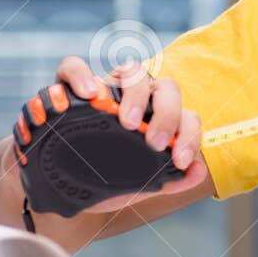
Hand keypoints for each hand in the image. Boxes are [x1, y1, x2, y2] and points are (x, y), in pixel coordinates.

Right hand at [48, 55, 208, 212]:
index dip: (189, 135)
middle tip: (154, 143)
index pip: (185, 116)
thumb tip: (198, 171)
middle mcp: (136, 100)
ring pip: (132, 71)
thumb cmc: (104, 181)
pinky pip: (73, 67)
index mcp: (157, 120)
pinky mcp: (71, 88)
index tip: (180, 161)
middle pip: (165, 88)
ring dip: (135, 94)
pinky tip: (88, 94)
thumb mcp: (136, 185)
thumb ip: (169, 180)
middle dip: (167, 113)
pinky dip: (81, 75)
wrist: (59, 189)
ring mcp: (106, 90)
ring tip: (128, 122)